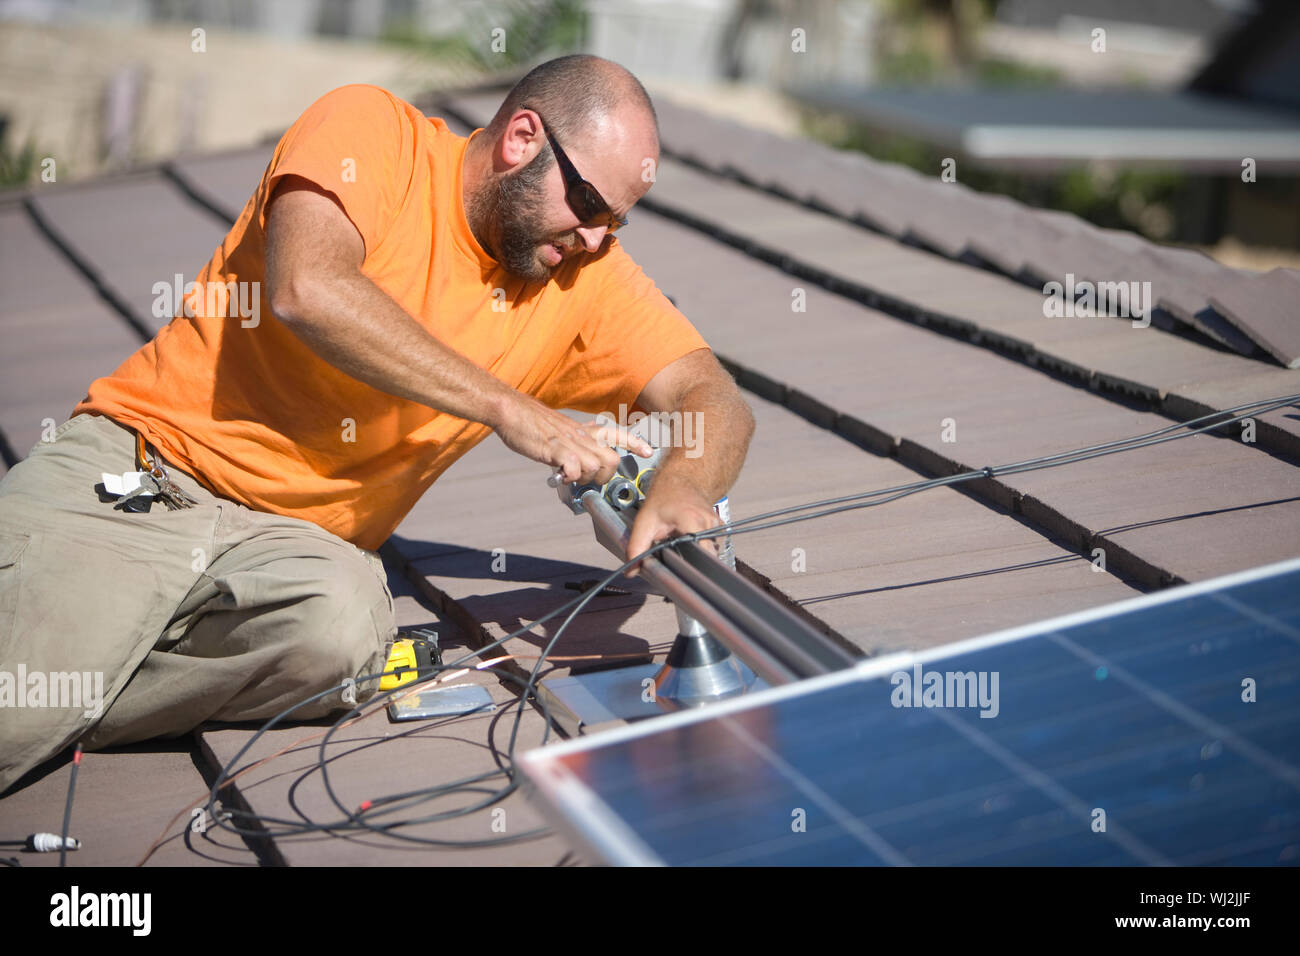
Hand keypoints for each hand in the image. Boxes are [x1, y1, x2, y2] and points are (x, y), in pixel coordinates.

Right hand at [493, 394, 651, 485]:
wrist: (511, 410)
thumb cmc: (532, 423)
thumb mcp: (561, 430)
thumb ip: (574, 444)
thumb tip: (576, 463)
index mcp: (584, 430)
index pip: (616, 434)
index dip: (635, 443)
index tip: (648, 451)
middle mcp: (582, 436)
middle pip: (612, 459)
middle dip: (605, 477)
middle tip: (589, 482)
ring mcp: (570, 442)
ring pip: (598, 466)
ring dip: (587, 479)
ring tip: (572, 479)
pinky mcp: (555, 449)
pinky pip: (575, 467)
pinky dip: (571, 477)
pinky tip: (561, 476)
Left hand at [624, 476, 719, 577]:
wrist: (679, 480)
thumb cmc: (663, 497)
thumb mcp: (644, 522)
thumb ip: (637, 547)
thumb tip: (632, 571)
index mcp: (694, 522)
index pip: (702, 556)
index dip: (691, 566)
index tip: (679, 569)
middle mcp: (710, 523)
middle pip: (706, 557)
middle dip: (691, 562)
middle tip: (675, 556)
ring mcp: (717, 525)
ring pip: (709, 552)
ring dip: (696, 554)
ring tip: (681, 545)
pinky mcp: (719, 527)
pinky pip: (712, 545)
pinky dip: (700, 547)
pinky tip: (689, 540)